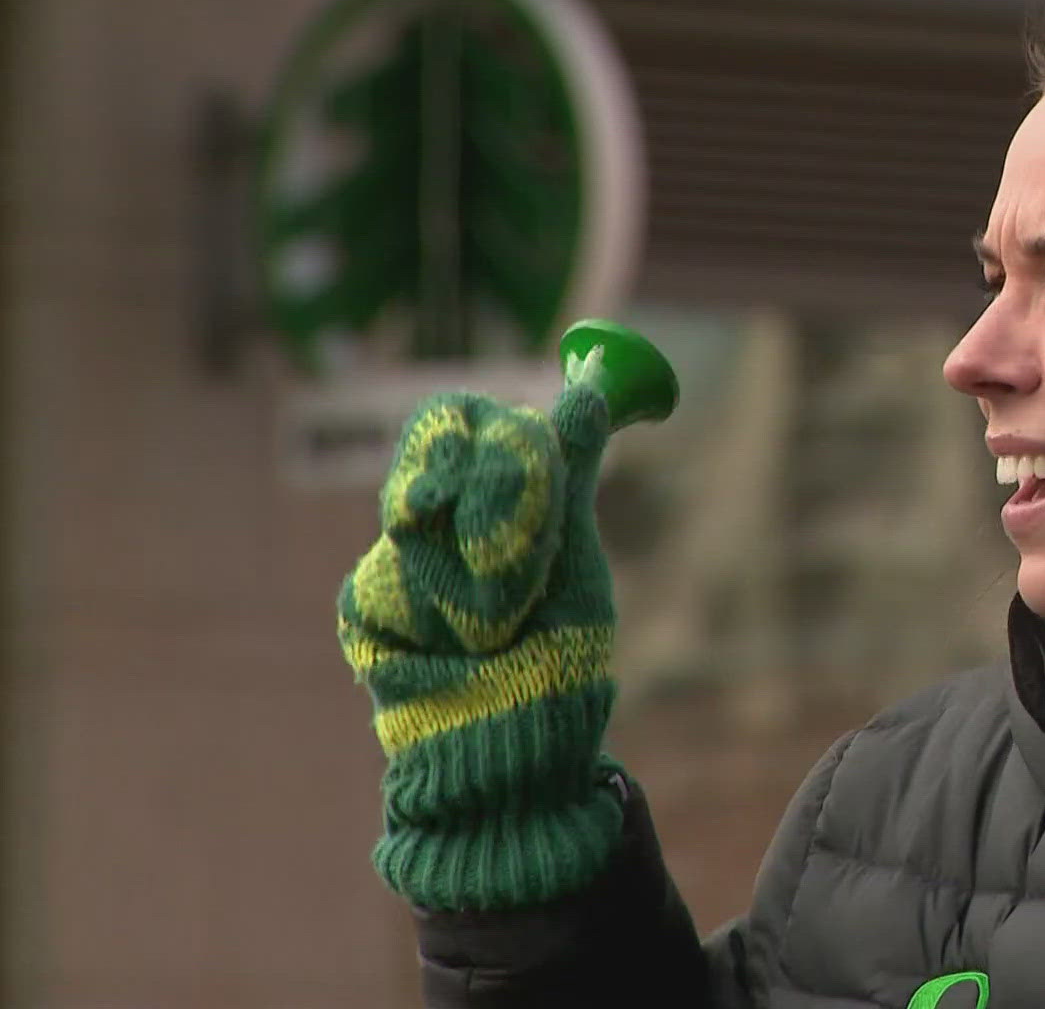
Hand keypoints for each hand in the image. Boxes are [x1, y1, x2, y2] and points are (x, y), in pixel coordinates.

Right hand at [339, 383, 626, 911]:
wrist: (523, 740)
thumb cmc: (559, 649)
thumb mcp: (576, 552)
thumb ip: (569, 471)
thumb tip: (589, 391)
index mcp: (483, 495)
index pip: (457, 419)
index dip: (485, 427)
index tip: (526, 442)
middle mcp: (431, 521)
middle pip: (430, 455)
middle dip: (493, 501)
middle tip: (523, 554)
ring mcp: (394, 562)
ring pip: (421, 524)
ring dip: (485, 573)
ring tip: (505, 624)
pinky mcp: (369, 609)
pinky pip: (397, 582)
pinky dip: (446, 614)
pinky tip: (465, 648)